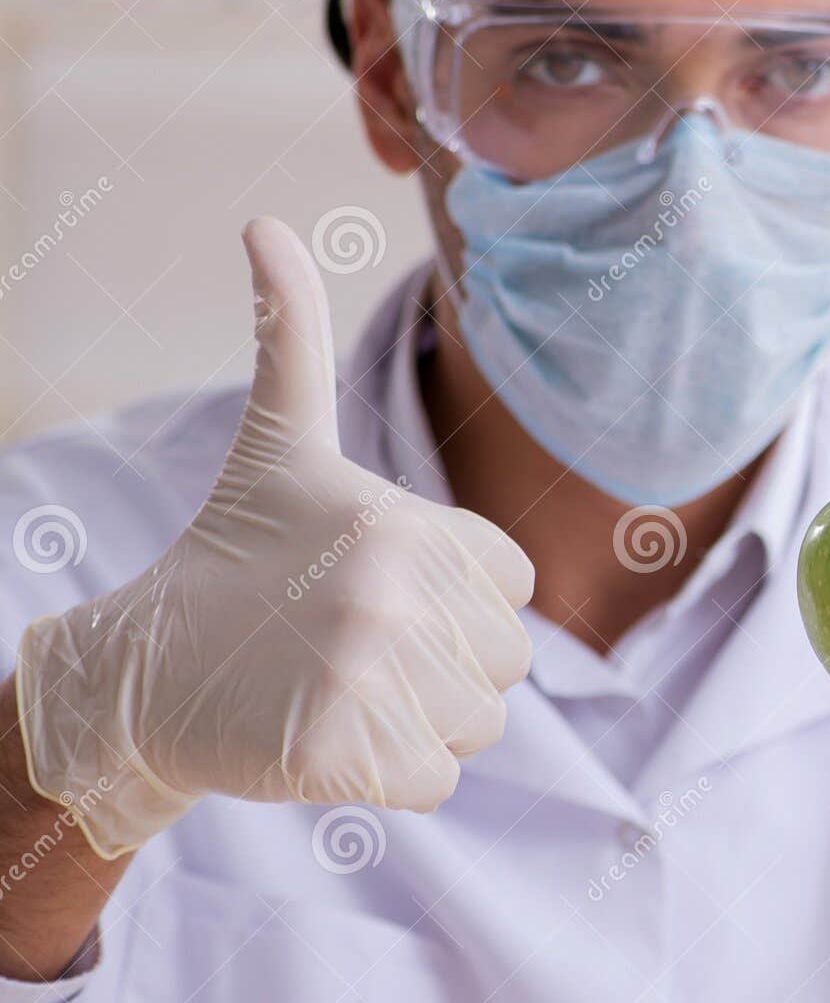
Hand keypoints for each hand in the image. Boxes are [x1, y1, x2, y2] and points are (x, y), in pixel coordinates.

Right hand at [14, 218, 534, 859]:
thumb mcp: (278, 439)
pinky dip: (391, 773)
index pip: (512, 584)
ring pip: (476, 721)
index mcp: (404, 521)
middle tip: (353, 644)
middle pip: (504, 660)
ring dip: (421, 718)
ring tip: (339, 685)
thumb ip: (291, 334)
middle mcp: (393, 594)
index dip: (462, 596)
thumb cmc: (235, 550)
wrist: (143, 670)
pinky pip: (435, 779)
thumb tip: (265, 223)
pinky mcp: (338, 756)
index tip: (383, 587)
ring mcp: (364, 678)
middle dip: (445, 662)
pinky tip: (327, 733)